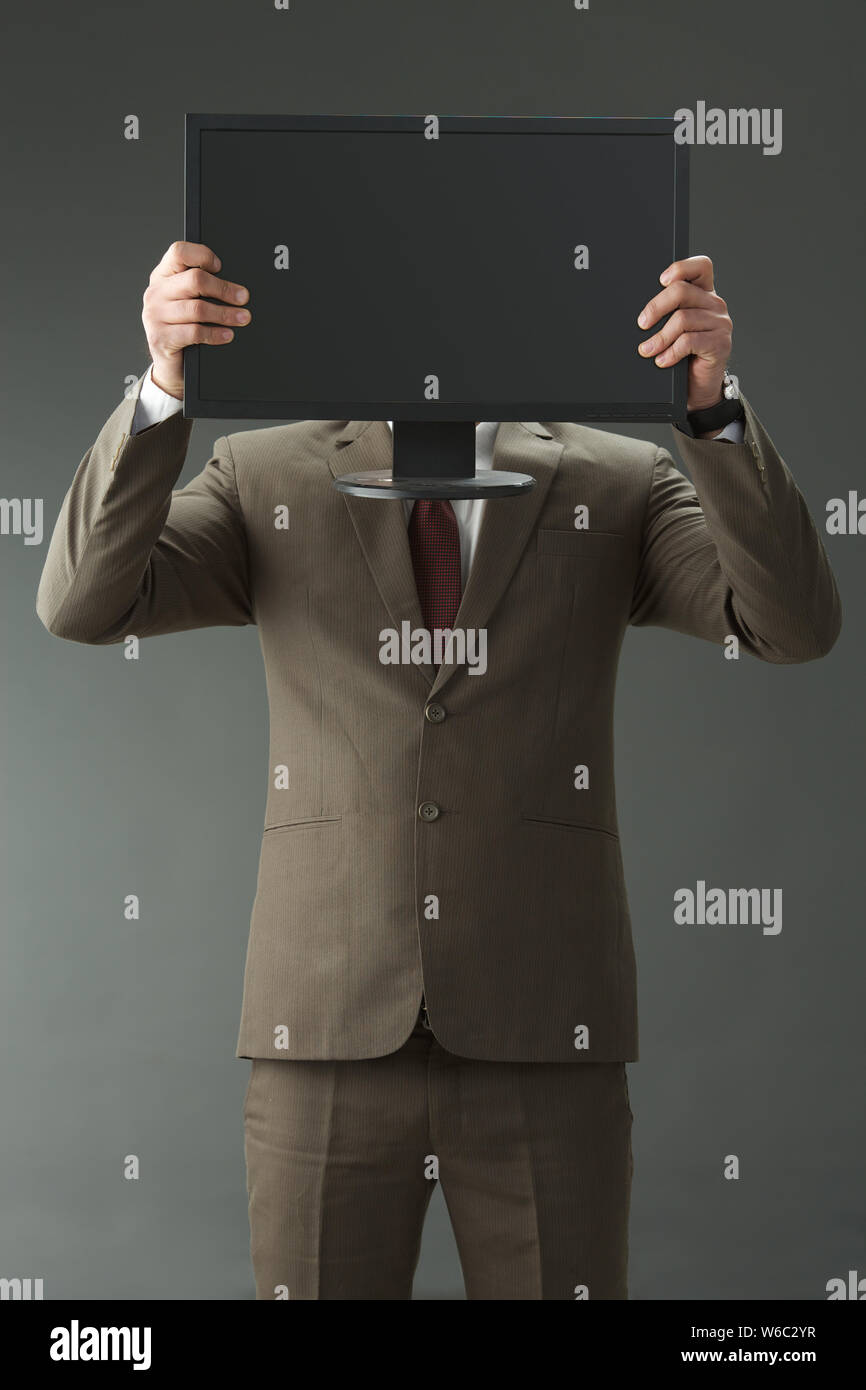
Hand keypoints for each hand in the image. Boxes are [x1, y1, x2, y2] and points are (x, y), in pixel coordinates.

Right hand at [141, 241, 250, 398]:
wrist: (170, 365)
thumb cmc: (182, 328)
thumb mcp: (186, 302)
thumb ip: (199, 287)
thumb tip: (234, 285)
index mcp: (162, 276)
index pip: (179, 252)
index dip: (202, 255)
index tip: (220, 267)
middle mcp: (156, 293)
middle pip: (194, 280)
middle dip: (224, 289)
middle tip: (243, 297)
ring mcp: (155, 315)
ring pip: (198, 308)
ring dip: (225, 313)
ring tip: (242, 318)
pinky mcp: (161, 338)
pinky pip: (195, 332)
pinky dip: (216, 334)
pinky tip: (227, 335)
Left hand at [636, 254, 731, 410]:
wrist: (698, 387)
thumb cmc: (683, 356)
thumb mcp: (673, 329)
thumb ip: (667, 312)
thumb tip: (641, 313)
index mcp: (705, 294)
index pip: (701, 266)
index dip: (681, 268)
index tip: (660, 281)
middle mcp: (715, 305)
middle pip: (682, 291)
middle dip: (656, 307)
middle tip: (642, 323)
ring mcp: (720, 324)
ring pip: (682, 319)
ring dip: (659, 337)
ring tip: (647, 350)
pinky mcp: (720, 344)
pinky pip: (689, 342)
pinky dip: (670, 352)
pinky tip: (662, 360)